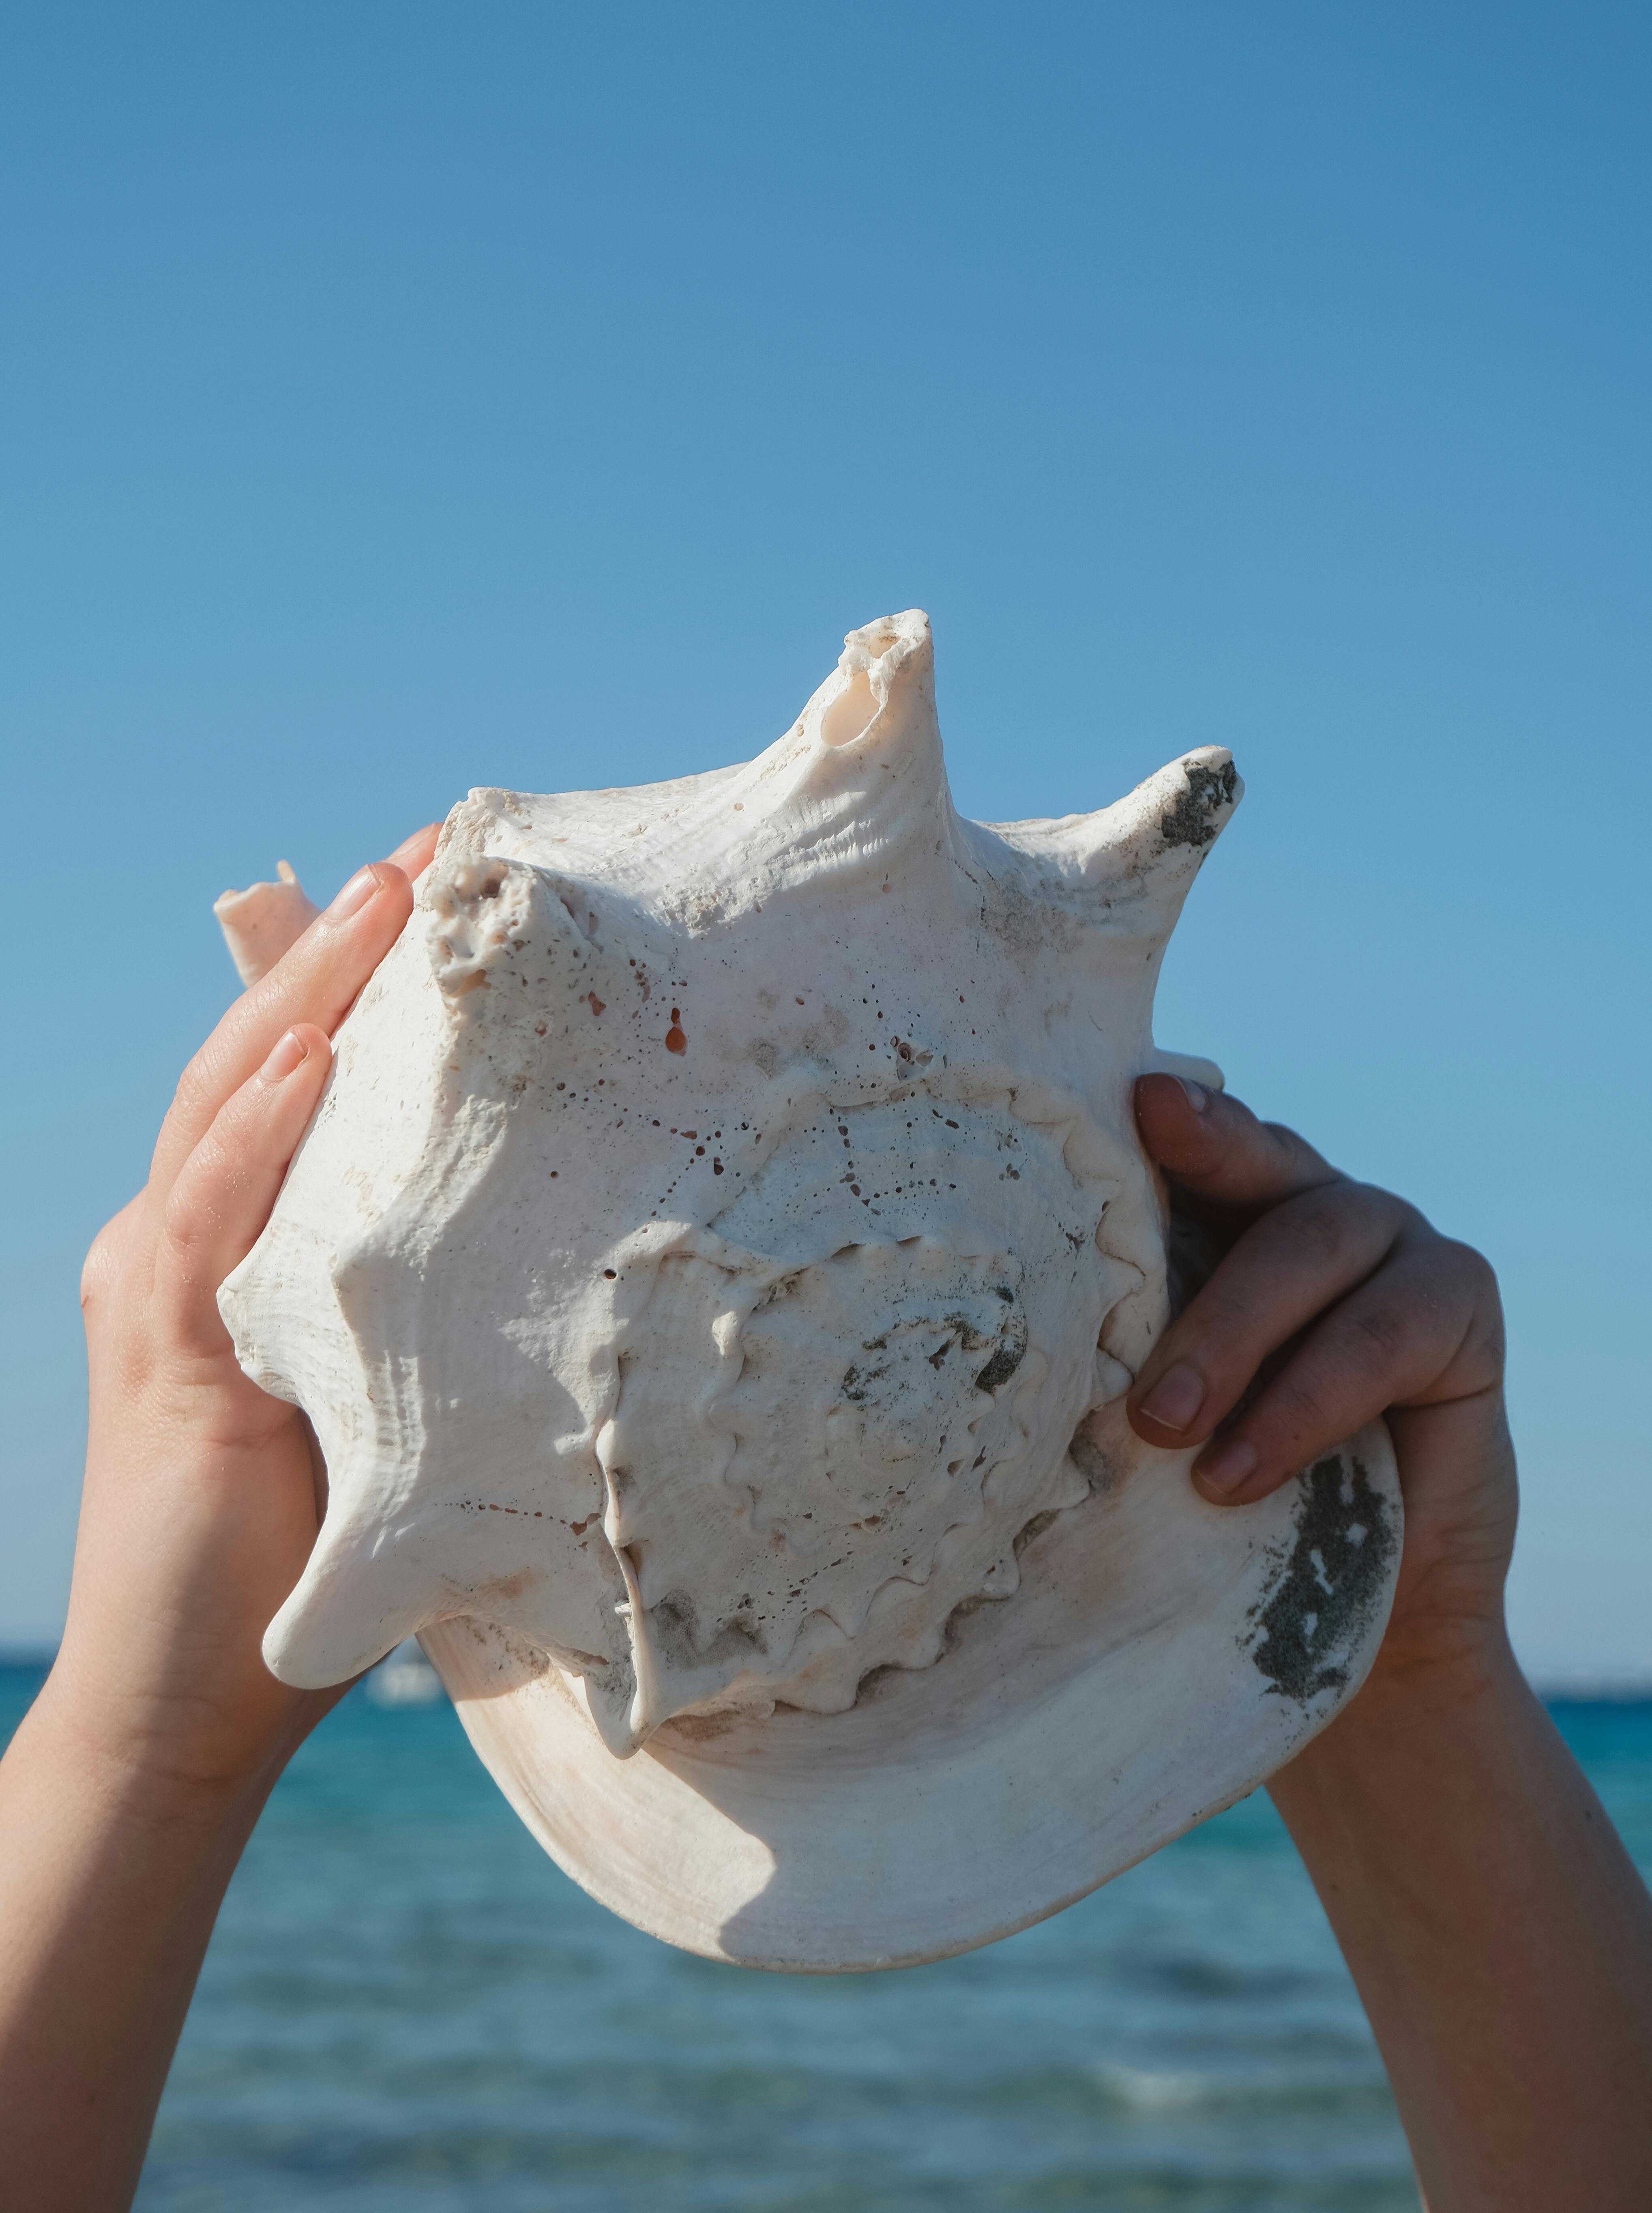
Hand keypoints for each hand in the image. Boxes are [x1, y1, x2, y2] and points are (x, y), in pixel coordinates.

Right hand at [45, 826, 440, 1808]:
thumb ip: (454, 1312)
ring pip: (226, 1101)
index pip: (310, 1075)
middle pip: (266, 1054)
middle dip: (342, 946)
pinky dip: (253, 1134)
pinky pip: (203, 1214)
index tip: (461, 885)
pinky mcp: (155, 1345)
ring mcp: (160, 1280)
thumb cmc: (321, 1551)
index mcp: (255, 1239)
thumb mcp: (406, 1392)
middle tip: (432, 847)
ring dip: (304, 995)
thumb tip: (601, 1251)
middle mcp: (191, 1234)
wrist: (200, 1700)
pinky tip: (310, 1064)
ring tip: (380, 900)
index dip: (373, 977)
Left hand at [1121, 1073, 1515, 1689]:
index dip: (1169, 1120)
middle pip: (1253, 1173)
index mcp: (1223, 1202)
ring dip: (1237, 1342)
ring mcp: (1393, 1237)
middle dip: (1186, 1276)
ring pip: (1314, 1243)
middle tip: (1135, 1394)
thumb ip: (1119, 1351)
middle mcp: (1307, 1196)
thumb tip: (1012, 1343)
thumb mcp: (1164, 1415)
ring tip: (1171, 1437)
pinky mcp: (1460, 1298)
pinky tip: (1248, 1469)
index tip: (1136, 1102)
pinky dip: (1310, 1399)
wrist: (1367, 1602)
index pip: (1189, 1138)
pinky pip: (1388, 1328)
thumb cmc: (1226, 1502)